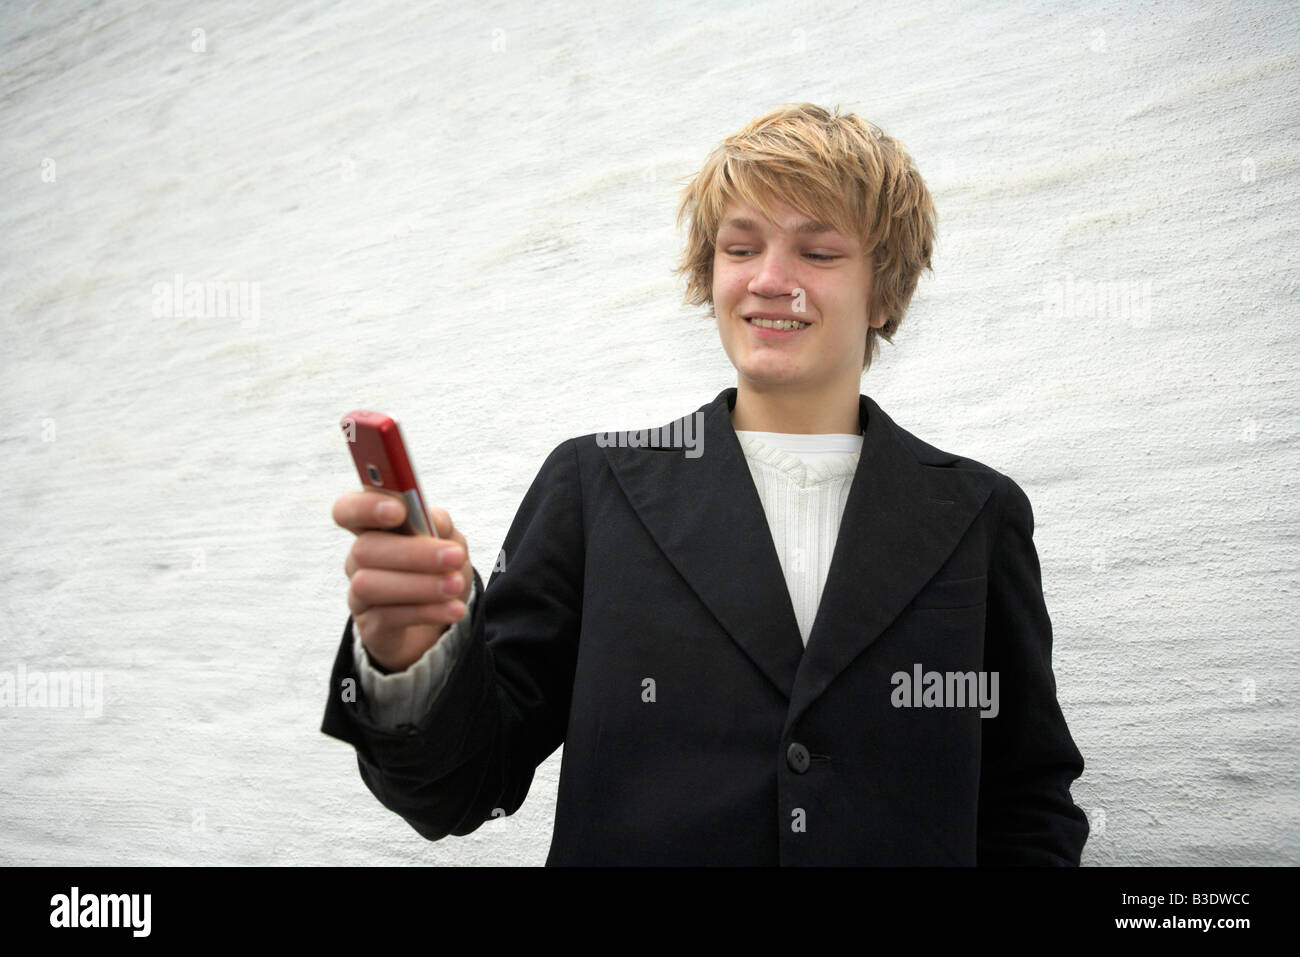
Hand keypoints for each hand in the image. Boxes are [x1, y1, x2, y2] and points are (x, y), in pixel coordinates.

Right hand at [333, 491, 474, 671]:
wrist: (441, 621)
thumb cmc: (438, 569)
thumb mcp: (448, 541)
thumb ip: (440, 525)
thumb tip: (433, 520)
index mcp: (373, 528)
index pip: (347, 510)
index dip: (364, 507)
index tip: (399, 511)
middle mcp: (358, 559)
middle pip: (364, 549)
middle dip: (413, 553)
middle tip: (454, 556)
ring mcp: (359, 594)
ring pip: (370, 585)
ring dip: (419, 585)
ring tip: (455, 585)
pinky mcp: (370, 626)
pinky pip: (388, 617)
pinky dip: (426, 611)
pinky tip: (453, 609)